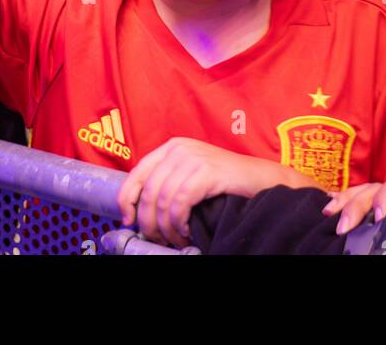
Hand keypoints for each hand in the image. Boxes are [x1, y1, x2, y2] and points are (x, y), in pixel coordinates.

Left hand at [116, 138, 272, 248]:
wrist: (259, 179)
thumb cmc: (224, 183)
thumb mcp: (191, 175)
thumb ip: (168, 182)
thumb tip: (140, 210)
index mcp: (172, 147)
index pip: (137, 172)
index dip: (127, 198)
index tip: (129, 220)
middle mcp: (179, 148)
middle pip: (149, 190)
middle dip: (149, 222)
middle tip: (158, 239)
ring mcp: (193, 157)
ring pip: (164, 200)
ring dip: (167, 228)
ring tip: (177, 239)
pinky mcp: (207, 171)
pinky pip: (181, 203)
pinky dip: (180, 222)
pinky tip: (189, 230)